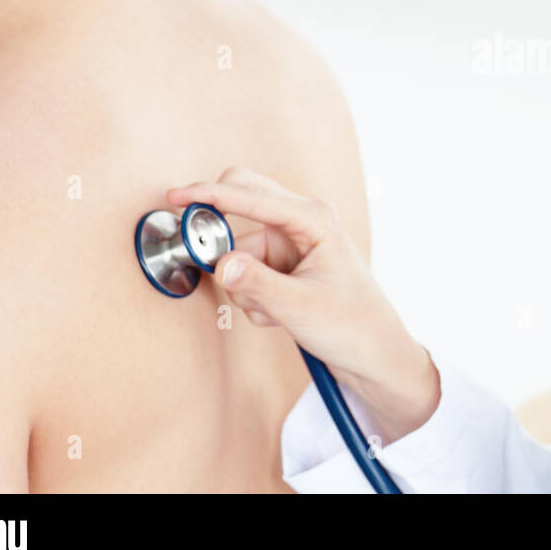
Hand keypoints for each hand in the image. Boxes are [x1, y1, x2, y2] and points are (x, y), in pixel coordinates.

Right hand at [166, 167, 439, 441]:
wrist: (374, 354)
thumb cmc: (351, 325)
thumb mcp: (297, 306)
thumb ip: (255, 283)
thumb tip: (220, 264)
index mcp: (314, 218)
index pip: (252, 195)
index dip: (210, 195)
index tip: (176, 196)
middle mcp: (302, 222)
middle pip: (242, 207)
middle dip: (226, 245)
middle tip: (222, 271)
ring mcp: (291, 243)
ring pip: (239, 251)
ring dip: (245, 287)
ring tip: (276, 310)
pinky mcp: (284, 265)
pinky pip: (246, 273)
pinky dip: (253, 297)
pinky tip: (279, 313)